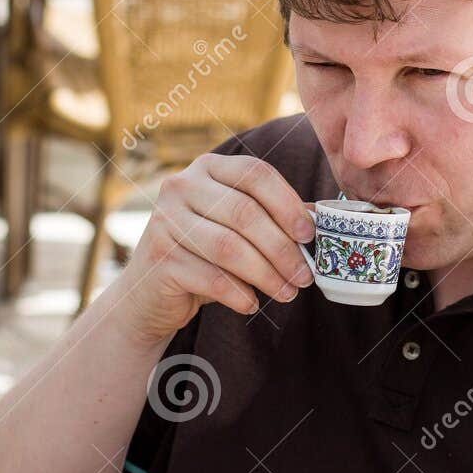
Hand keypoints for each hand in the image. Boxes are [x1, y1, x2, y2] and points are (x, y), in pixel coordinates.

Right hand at [115, 154, 315, 342]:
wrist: (150, 292)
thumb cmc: (204, 255)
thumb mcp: (238, 229)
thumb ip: (274, 217)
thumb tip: (322, 220)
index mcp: (207, 168)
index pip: (255, 173)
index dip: (288, 204)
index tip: (309, 235)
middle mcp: (181, 186)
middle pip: (246, 213)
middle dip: (282, 249)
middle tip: (305, 276)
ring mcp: (165, 221)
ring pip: (229, 247)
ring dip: (266, 275)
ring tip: (287, 293)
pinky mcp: (159, 258)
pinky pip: (211, 278)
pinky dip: (239, 294)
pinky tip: (252, 304)